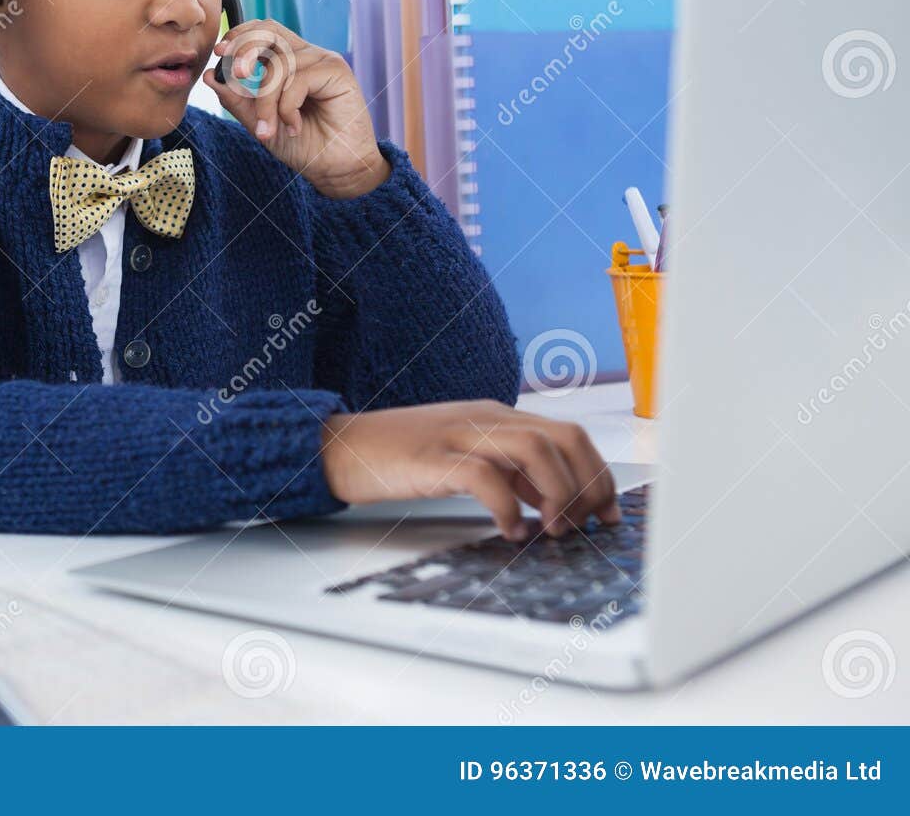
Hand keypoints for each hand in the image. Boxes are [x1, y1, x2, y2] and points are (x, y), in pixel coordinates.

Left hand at [202, 18, 389, 198]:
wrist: (334, 170)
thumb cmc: (303, 146)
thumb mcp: (260, 123)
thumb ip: (237, 100)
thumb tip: (211, 75)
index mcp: (289, 62)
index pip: (263, 32)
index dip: (240, 35)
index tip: (220, 53)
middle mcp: (307, 56)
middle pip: (270, 31)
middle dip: (246, 47)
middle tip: (237, 73)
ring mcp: (323, 62)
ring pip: (279, 65)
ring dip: (266, 102)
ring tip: (269, 129)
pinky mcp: (337, 72)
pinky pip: (297, 80)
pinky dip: (287, 108)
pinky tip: (294, 126)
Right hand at [320, 400, 621, 539]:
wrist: (338, 446)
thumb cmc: (399, 456)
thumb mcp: (465, 458)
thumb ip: (509, 471)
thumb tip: (553, 502)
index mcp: (497, 416)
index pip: (570, 434)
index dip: (600, 476)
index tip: (607, 515)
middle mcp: (486, 418)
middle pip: (565, 437)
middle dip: (589, 485)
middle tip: (582, 526)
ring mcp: (460, 434)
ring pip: (536, 448)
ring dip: (558, 494)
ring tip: (550, 529)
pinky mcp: (433, 458)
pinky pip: (486, 477)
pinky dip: (508, 508)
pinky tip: (508, 531)